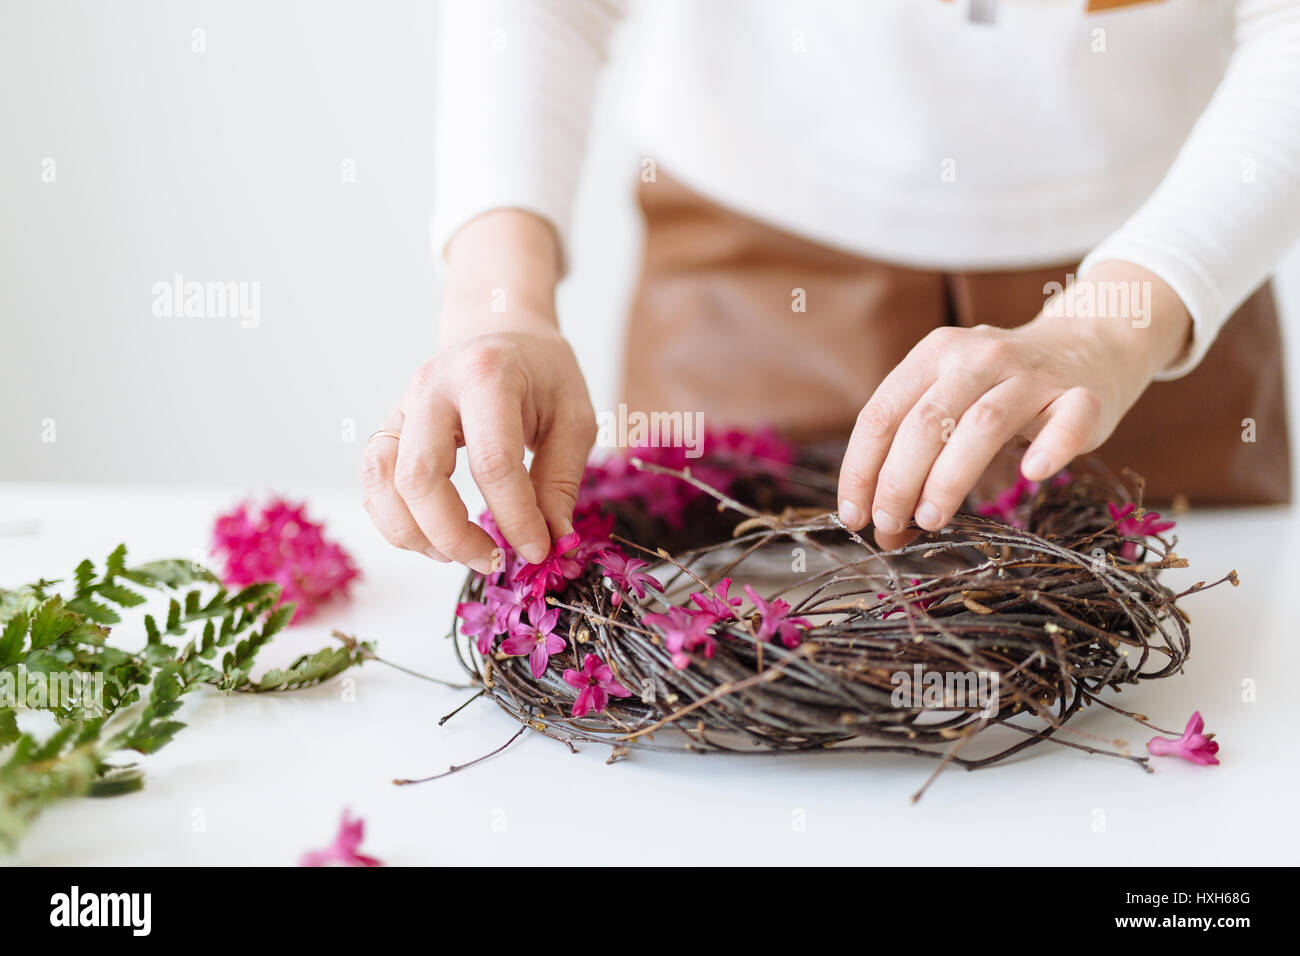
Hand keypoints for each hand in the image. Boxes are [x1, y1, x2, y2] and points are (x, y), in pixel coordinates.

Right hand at [361, 211, 596, 571]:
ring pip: (381, 482)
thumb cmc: (542, 375)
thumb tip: (553, 542)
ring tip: (459, 553)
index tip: (536, 550)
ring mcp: (402, 405)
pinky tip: (432, 537)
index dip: (514, 517)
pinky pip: (372, 482)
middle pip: (419, 477)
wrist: (500, 330)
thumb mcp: (574, 417)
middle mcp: (432, 387)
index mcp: (487, 376)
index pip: (492, 462)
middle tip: (494, 561)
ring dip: (415, 534)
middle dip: (454, 535)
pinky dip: (394, 520)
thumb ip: (561, 480)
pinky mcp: (388, 426)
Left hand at [836, 262, 1192, 547]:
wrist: (1087, 344)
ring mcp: (1033, 373)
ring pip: (983, 425)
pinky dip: (1051, 448)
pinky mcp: (1084, 395)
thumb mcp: (948, 397)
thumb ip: (913, 449)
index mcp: (933, 354)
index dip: (861, 471)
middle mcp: (978, 355)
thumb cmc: (999, 387)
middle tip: (889, 526)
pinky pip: (1069, 422)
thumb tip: (884, 526)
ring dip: (950, 478)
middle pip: (927, 422)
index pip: (881, 415)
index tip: (853, 517)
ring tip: (931, 520)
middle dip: (898, 481)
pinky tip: (1032, 474)